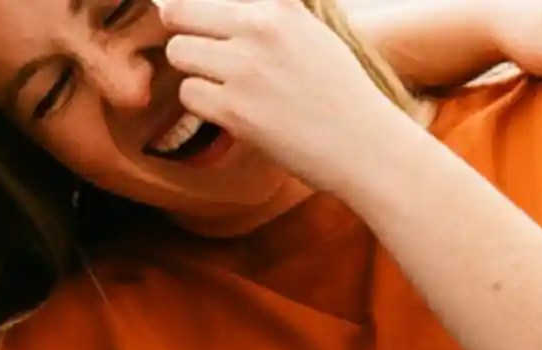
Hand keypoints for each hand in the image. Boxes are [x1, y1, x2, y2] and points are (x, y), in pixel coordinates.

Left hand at [160, 0, 418, 192]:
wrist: (363, 144)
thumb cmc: (334, 91)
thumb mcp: (308, 32)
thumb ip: (265, 15)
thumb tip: (201, 7)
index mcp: (280, 5)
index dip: (197, 8)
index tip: (205, 25)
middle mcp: (262, 28)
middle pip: (179, 12)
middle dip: (186, 34)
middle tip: (207, 57)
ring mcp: (246, 68)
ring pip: (179, 52)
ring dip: (196, 71)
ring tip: (228, 87)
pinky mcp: (235, 109)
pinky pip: (188, 94)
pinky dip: (204, 106)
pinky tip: (235, 112)